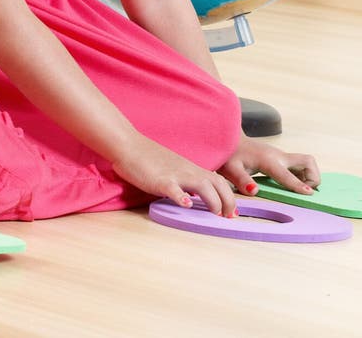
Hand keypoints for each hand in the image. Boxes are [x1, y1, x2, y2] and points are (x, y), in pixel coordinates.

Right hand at [112, 134, 236, 217]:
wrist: (129, 144)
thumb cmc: (148, 157)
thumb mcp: (172, 168)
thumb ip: (184, 181)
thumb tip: (193, 196)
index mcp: (190, 169)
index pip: (218, 181)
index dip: (229, 196)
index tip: (231, 212)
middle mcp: (187, 171)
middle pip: (217, 183)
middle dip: (228, 201)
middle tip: (229, 217)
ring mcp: (175, 175)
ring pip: (202, 185)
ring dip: (213, 201)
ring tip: (215, 214)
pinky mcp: (160, 180)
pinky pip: (174, 189)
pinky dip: (182, 198)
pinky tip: (186, 205)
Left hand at [219, 134, 320, 195]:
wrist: (229, 138)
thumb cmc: (229, 155)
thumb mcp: (230, 169)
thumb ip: (241, 180)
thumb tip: (254, 191)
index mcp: (268, 160)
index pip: (287, 174)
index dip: (299, 185)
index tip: (310, 195)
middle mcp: (279, 156)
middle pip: (308, 162)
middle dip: (314, 178)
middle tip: (306, 192)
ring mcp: (282, 156)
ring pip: (307, 163)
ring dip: (311, 176)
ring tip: (300, 190)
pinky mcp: (282, 158)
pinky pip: (301, 166)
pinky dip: (304, 175)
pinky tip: (295, 185)